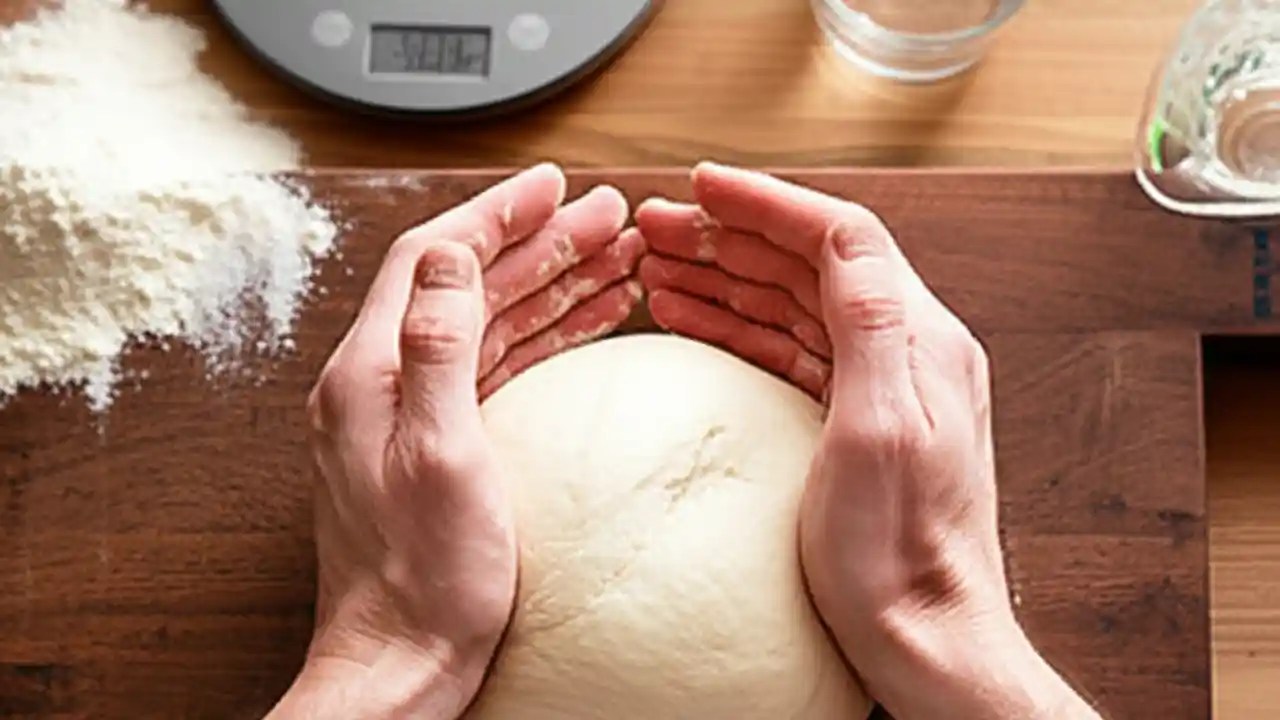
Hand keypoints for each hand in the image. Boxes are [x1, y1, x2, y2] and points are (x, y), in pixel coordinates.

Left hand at [270, 164, 642, 719]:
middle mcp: (383, 383)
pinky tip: (590, 324)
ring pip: (490, 323)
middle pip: (468, 284)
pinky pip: (499, 369)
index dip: (494, 215)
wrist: (402, 662)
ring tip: (615, 259)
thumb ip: (437, 347)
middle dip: (541, 244)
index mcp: (370, 373)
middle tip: (607, 216)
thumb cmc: (422, 579)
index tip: (550, 186)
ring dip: (552, 285)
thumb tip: (444, 254)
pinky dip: (546, 338)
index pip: (431, 259)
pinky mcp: (440, 444)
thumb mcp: (439, 456)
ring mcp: (411, 414)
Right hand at [636, 163, 1097, 719]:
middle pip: (808, 264)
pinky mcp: (856, 420)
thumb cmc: (898, 557)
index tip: (701, 187)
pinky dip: (738, 328)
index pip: (839, 236)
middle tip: (655, 226)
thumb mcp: (879, 433)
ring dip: (725, 278)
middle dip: (729, 236)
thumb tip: (844, 237)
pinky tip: (695, 321)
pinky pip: (790, 351)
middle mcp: (908, 351)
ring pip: (792, 304)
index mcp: (919, 341)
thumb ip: (867, 325)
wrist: (924, 638)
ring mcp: (883, 385)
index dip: (766, 203)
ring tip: (658, 267)